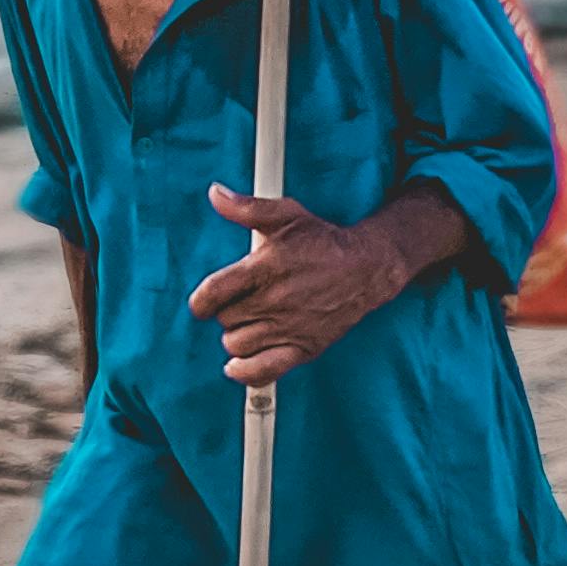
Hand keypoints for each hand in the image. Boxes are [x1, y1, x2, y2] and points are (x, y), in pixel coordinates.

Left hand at [187, 181, 468, 386]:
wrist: (366, 269)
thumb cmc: (323, 241)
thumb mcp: (286, 215)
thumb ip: (246, 208)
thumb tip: (215, 194)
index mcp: (265, 269)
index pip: (213, 293)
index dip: (200, 301)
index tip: (203, 302)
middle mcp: (275, 301)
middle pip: (225, 320)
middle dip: (227, 312)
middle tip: (242, 303)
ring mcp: (289, 328)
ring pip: (237, 345)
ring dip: (237, 336)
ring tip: (250, 323)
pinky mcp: (303, 348)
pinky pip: (262, 371)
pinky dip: (245, 371)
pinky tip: (239, 363)